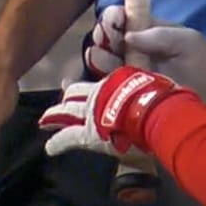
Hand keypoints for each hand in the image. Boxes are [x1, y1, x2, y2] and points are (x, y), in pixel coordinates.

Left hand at [38, 66, 189, 157]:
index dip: (85, 85)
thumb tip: (141, 56)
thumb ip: (146, 76)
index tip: (71, 83)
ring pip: (67, 114)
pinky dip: (57, 143)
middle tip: (59, 102)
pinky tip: (50, 149)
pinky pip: (68, 138)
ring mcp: (91, 114)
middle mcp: (100, 96)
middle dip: (66, 100)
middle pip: (76, 96)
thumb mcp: (152, 83)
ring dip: (56, 117)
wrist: (155, 111)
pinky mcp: (88, 133)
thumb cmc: (160, 98)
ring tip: (45, 122)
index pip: (96, 84)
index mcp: (115, 84)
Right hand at [84, 6, 205, 120]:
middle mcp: (134, 49)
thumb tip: (128, 36)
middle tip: (108, 41)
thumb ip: (159, 35)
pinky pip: (107, 85)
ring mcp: (129, 72)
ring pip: (102, 60)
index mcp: (148, 30)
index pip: (122, 17)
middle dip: (103, 36)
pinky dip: (100, 80)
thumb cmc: (204, 66)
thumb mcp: (187, 41)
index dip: (114, 16)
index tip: (115, 20)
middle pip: (107, 37)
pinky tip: (104, 78)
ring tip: (106, 60)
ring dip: (99, 57)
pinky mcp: (128, 93)